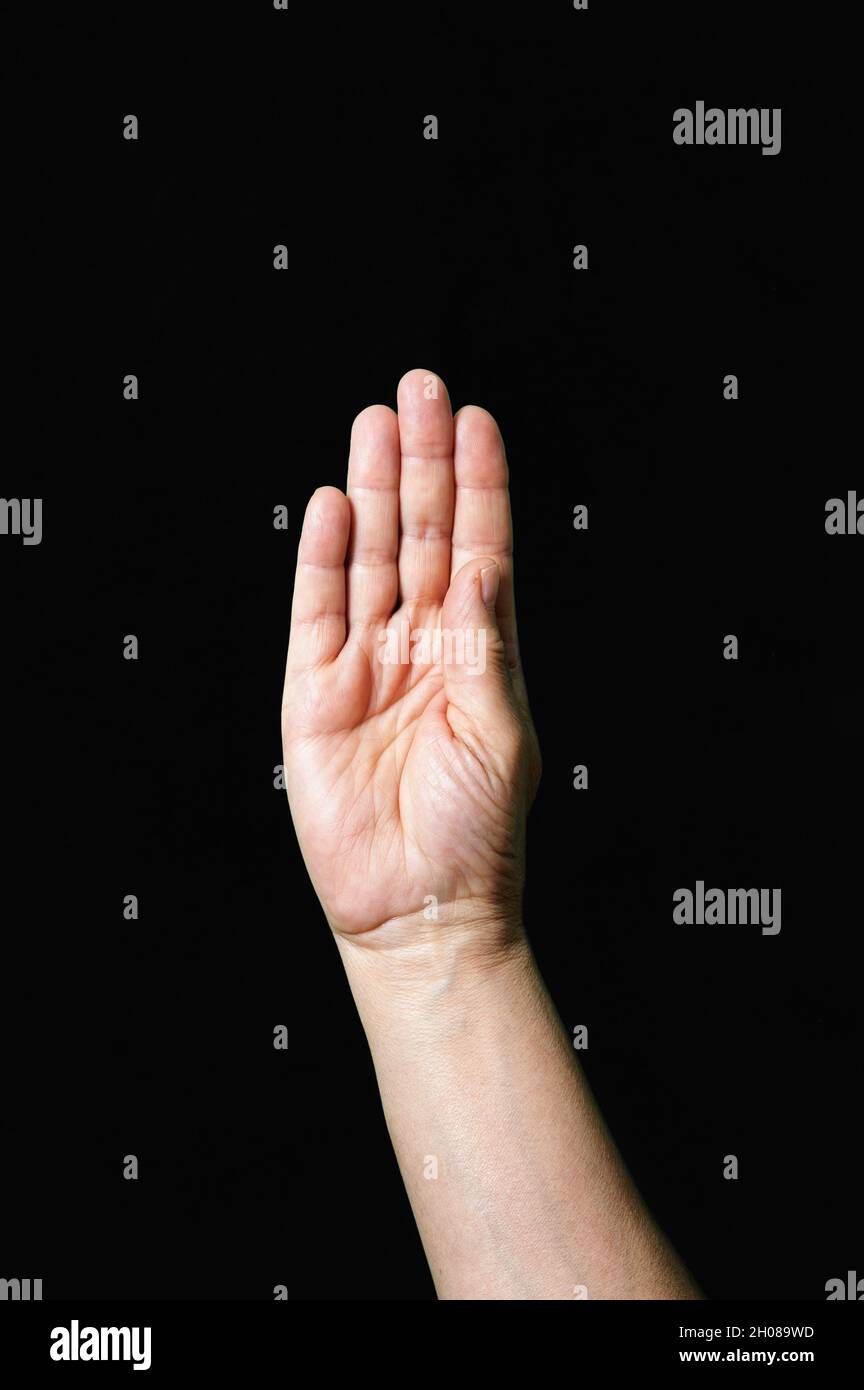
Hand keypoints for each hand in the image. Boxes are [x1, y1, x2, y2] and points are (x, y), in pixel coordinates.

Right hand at [281, 370, 540, 950]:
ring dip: (374, 491)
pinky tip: (335, 506)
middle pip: (422, 535)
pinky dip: (324, 558)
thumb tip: (484, 569)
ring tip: (375, 423)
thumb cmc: (477, 833)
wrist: (417, 908)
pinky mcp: (316, 692)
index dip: (478, 484)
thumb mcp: (503, 733)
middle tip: (419, 390)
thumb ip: (487, 646)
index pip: (480, 548)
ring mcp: (367, 664)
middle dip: (422, 463)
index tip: (477, 422)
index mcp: (479, 653)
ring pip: (371, 558)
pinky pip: (317, 610)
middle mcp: (423, 646)